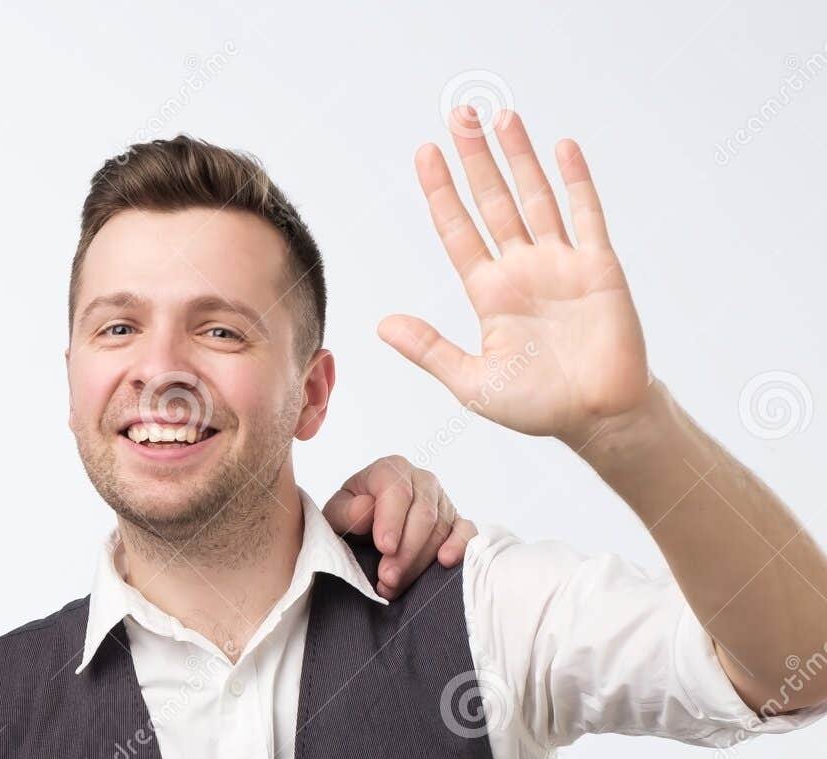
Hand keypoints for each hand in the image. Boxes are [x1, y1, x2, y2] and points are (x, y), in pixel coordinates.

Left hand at [322, 456, 475, 598]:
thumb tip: (365, 509)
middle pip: (423, 514)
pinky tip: (446, 562)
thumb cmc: (350, 519)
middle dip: (406, 551)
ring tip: (394, 584)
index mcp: (390, 470)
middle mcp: (421, 480)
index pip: (397, 490)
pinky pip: (467, 531)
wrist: (365, 531)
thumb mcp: (335, 514)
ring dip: (420, 561)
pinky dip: (460, 546)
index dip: (392, 520)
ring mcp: (443, 500)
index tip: (384, 547)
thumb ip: (345, 512)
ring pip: (441, 529)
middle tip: (387, 578)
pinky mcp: (457, 521)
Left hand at [379, 109, 651, 448]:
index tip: (425, 155)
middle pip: (493, 202)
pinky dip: (575, 181)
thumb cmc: (537, 406)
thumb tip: (382, 324)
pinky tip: (561, 148)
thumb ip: (428, 349)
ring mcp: (561, 264)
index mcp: (489, 293)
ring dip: (519, 157)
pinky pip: (586, 215)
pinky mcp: (599, 268)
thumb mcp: (471, 381)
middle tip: (460, 116)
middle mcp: (522, 269)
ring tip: (501, 116)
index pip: (458, 230)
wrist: (597, 419)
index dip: (441, 192)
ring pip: (536, 197)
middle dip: (476, 159)